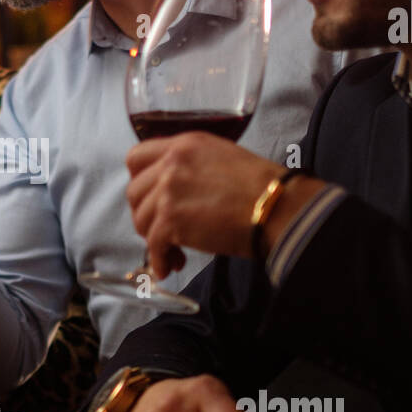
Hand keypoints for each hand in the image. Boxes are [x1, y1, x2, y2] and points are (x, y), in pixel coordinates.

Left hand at [126, 133, 292, 278]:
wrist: (277, 208)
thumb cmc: (261, 188)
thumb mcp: (221, 158)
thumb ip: (190, 167)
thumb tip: (172, 192)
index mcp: (184, 144)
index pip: (136, 157)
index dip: (140, 181)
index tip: (150, 197)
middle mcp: (172, 163)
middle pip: (134, 192)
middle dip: (146, 214)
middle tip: (164, 229)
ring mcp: (168, 191)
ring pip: (141, 220)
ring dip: (154, 240)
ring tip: (174, 251)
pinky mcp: (171, 220)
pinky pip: (153, 245)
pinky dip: (160, 260)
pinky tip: (170, 266)